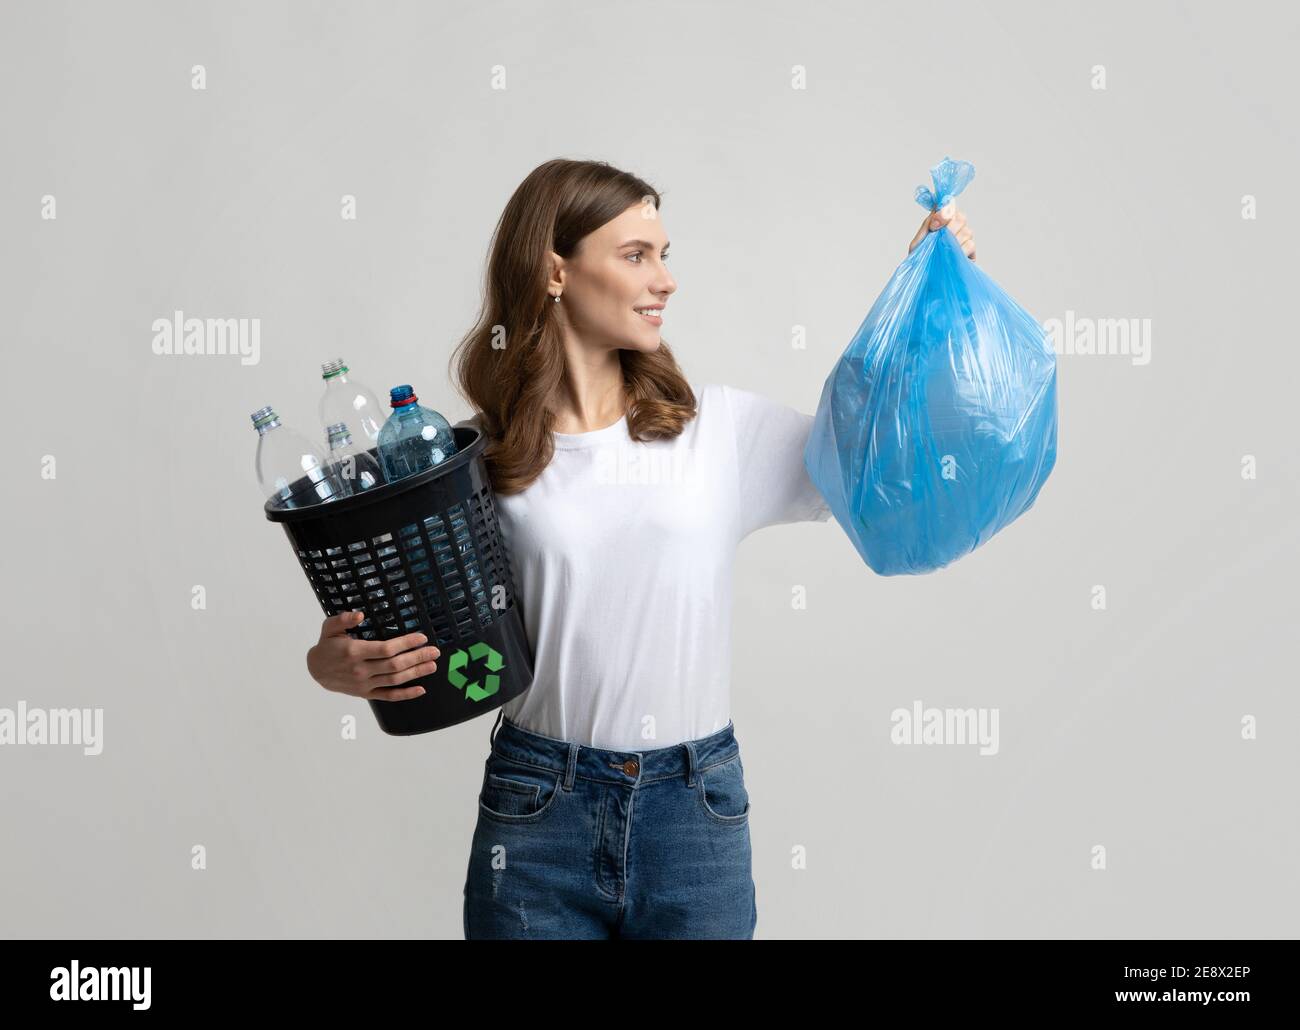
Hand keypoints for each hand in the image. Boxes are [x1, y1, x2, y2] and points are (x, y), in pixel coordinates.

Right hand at [306, 611, 440, 700]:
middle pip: (395, 665)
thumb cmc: (326, 645)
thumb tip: (360, 615)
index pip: (386, 649)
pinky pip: (389, 696)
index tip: (421, 638)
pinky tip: (420, 690)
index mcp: (354, 652)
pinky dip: (406, 695)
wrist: (315, 670)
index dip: (406, 643)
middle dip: (417, 657)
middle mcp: (360, 670)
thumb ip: (344, 619)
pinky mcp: (366, 694)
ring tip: (432, 665)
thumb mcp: (330, 627)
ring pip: (395, 680)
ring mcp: (364, 684)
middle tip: (434, 652)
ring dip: (416, 673)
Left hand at [908, 201, 975, 259]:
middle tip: (939, 240)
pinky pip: (970, 245)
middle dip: (949, 228)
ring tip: (944, 252)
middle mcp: (955, 228)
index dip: (945, 212)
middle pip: (961, 218)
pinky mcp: (970, 253)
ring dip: (954, 241)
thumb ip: (927, 224)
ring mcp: (964, 240)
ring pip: (967, 231)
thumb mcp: (918, 241)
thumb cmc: (920, 261)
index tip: (934, 226)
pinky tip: (952, 257)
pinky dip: (961, 250)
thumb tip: (938, 208)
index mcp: (942, 222)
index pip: (950, 206)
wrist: (924, 280)